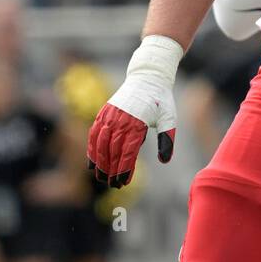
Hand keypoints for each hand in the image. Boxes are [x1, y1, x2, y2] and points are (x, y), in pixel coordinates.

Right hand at [87, 35, 182, 187]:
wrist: (148, 76)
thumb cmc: (161, 99)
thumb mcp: (169, 117)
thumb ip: (167, 139)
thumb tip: (164, 160)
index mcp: (137, 122)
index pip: (127, 152)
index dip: (123, 169)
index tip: (122, 183)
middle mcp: (121, 120)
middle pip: (112, 151)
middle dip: (111, 170)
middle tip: (112, 185)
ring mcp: (110, 115)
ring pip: (100, 143)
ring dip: (99, 162)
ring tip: (100, 177)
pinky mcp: (104, 112)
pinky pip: (94, 132)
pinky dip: (91, 148)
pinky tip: (91, 161)